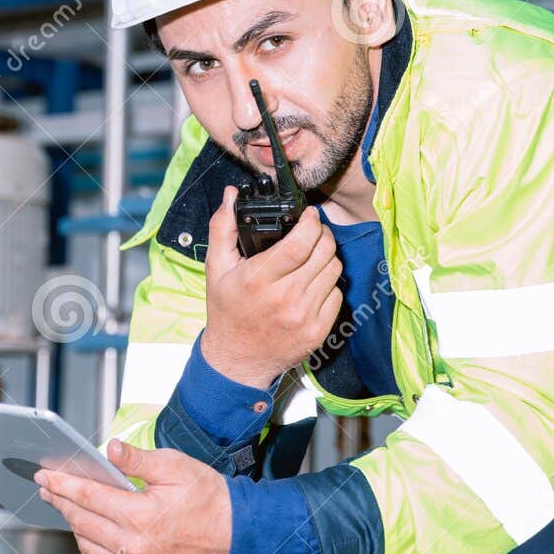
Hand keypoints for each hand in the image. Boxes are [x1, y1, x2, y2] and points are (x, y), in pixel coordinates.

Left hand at [36, 440, 229, 553]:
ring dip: (76, 525)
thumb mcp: (174, 467)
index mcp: (141, 516)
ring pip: (88, 546)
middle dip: (62, 501)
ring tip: (72, 506)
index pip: (88, 496)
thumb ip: (137, 459)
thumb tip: (109, 450)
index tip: (46, 476)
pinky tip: (94, 533)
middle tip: (51, 488)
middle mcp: (134, 549)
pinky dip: (93, 549)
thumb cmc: (208, 499)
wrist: (234, 533)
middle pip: (82, 521)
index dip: (62, 483)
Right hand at [201, 188, 343, 387]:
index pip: (300, 243)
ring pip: (334, 270)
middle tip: (313, 232)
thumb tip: (231, 195)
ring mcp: (305, 316)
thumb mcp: (217, 268)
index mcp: (259, 279)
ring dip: (327, 257)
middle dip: (322, 235)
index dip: (311, 223)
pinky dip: (329, 284)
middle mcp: (285, 298)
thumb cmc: (227, 311)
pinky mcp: (319, 331)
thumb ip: (222, 227)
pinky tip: (313, 282)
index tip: (310, 215)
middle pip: (324, 252)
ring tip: (313, 256)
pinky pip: (337, 294)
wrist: (237, 359)